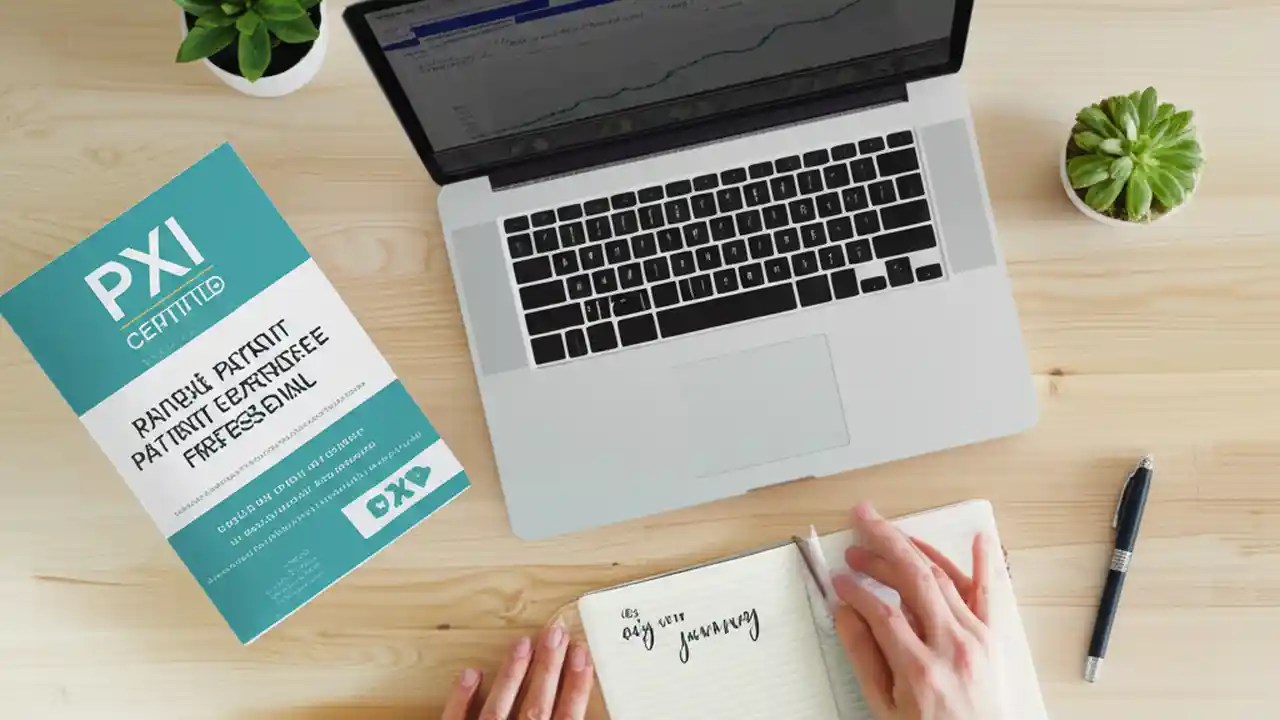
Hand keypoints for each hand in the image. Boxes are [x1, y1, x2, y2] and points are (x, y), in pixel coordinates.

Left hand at [442, 621, 594, 719]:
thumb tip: (589, 712)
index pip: (566, 718)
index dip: (576, 686)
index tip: (582, 656)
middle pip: (536, 705)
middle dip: (548, 667)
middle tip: (555, 634)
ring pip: (499, 707)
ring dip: (512, 673)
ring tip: (522, 642)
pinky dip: (462, 698)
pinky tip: (471, 674)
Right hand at [831, 502, 1005, 719]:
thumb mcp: (884, 707)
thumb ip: (864, 657)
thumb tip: (845, 613)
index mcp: (921, 671)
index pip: (882, 612)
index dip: (857, 590)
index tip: (838, 579)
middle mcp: (954, 648)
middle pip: (915, 580)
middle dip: (884, 544)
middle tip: (860, 523)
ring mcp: (977, 640)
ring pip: (944, 578)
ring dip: (912, 551)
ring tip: (886, 536)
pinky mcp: (992, 639)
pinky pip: (990, 594)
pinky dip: (986, 564)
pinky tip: (980, 538)